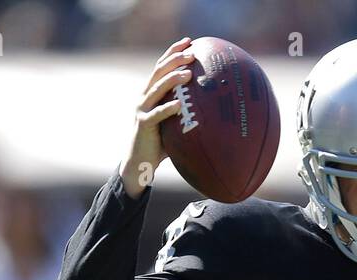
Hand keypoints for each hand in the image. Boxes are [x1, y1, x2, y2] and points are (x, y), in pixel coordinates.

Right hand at [119, 38, 195, 198]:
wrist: (140, 162)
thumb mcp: (175, 123)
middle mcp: (144, 96)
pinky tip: (180, 104)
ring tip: (188, 74)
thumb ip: (188, 112)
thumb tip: (216, 109)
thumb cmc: (161, 143)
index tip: (189, 41)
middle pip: (159, 72)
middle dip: (175, 59)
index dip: (173, 52)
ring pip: (157, 88)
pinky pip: (157, 114)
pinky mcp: (144, 124)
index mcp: (151, 92)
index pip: (161, 66)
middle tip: (192, 53)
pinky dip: (168, 108)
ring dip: (172, 79)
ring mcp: (142, 109)